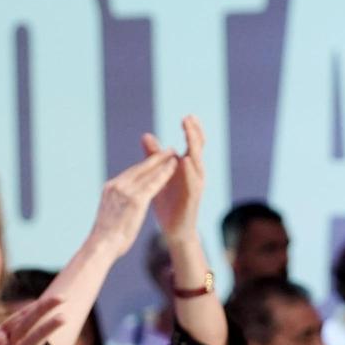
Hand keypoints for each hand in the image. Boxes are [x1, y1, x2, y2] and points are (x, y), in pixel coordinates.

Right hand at [87, 145, 177, 258]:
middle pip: (139, 168)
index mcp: (110, 189)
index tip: (154, 160)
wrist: (101, 246)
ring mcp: (125, 191)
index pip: (130, 174)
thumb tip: (120, 209)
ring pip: (147, 172)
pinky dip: (165, 173)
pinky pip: (154, 183)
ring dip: (162, 162)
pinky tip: (174, 167)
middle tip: (167, 150)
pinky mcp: (135, 199)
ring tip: (173, 153)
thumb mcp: (110, 215)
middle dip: (154, 158)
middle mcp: (116, 186)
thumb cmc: (106, 238)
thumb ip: (117, 206)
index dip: (144, 166)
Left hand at [142, 115, 205, 244]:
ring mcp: (195, 186)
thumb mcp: (159, 175)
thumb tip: (146, 135)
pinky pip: (192, 183)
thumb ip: (154, 156)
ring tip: (189, 133)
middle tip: (188, 118)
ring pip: (197, 163)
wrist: (173, 229)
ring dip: (194, 148)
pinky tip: (185, 160)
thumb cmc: (168, 202)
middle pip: (198, 149)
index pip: (193, 144)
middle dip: (194, 133)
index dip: (191, 130)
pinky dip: (189, 171)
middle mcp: (195, 174)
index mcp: (188, 167)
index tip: (187, 115)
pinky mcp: (192, 199)